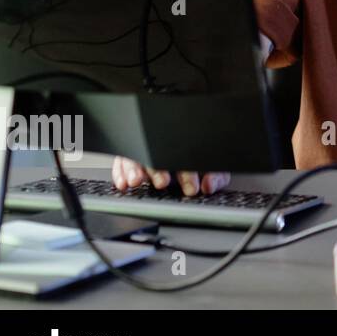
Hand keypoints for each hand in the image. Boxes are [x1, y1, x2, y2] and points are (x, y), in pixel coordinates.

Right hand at [111, 156, 229, 195]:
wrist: (193, 147)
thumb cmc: (201, 160)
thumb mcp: (214, 168)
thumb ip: (216, 177)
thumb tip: (208, 186)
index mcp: (185, 146)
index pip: (185, 156)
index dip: (188, 174)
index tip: (192, 188)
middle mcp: (163, 147)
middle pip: (157, 154)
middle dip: (159, 168)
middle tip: (163, 182)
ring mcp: (146, 150)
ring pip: (136, 155)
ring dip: (134, 169)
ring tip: (136, 181)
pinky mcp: (131, 156)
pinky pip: (121, 161)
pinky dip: (120, 172)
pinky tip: (124, 183)